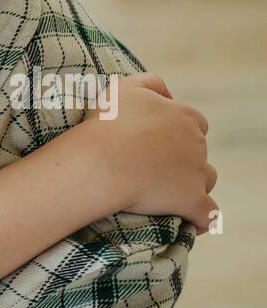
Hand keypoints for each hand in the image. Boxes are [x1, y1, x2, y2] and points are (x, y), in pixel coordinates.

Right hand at [86, 73, 218, 231]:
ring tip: (167, 194)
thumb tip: (167, 95)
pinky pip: (207, 213)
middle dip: (182, 159)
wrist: (101, 161)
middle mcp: (195, 142)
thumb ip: (150, 84)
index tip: (155, 143)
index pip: (193, 123)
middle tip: (152, 169)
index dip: (177, 133)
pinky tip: (194, 224)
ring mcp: (196, 172)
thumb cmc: (106, 125)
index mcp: (183, 116)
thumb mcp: (124, 88)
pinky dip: (203, 218)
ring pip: (206, 179)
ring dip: (193, 185)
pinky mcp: (191, 199)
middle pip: (199, 151)